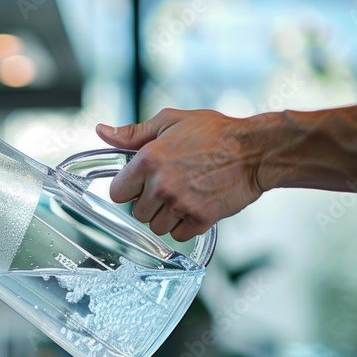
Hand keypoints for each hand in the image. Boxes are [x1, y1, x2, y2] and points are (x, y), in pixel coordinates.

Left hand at [96, 109, 266, 241]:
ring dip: (166, 216)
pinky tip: (195, 206)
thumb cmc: (214, 134)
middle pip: (137, 213)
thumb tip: (102, 132)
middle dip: (149, 203)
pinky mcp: (200, 219)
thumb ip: (133, 133)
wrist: (254, 150)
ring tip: (183, 196)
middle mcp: (161, 185)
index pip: (117, 193)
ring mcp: (180, 204)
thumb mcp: (170, 122)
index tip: (140, 185)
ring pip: (156, 227)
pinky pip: (178, 234)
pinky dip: (185, 225)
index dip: (128, 189)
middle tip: (169, 187)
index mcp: (148, 160)